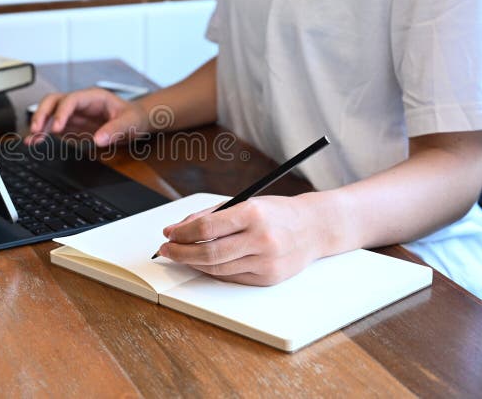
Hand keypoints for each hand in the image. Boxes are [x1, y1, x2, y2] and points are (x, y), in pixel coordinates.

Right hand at [25, 88, 149, 146]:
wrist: (135, 121)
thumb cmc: (133, 117)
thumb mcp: (130, 122)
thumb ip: (116, 129)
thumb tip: (99, 139)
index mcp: (93, 97)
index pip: (71, 100)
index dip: (61, 112)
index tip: (58, 128)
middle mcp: (79, 103)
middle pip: (53, 101)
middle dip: (42, 114)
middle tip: (36, 130)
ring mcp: (73, 114)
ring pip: (49, 113)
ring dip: (39, 125)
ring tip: (32, 139)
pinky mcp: (71, 125)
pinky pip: (53, 127)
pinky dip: (43, 134)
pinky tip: (35, 142)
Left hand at [156, 194, 328, 285]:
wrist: (315, 228)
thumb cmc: (276, 213)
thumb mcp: (245, 203)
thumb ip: (210, 216)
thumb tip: (177, 229)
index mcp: (253, 213)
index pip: (207, 227)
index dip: (182, 233)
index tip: (169, 233)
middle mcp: (261, 239)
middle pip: (209, 252)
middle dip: (181, 252)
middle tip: (166, 249)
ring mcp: (266, 261)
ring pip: (218, 268)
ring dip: (193, 263)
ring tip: (180, 255)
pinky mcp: (268, 278)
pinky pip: (231, 277)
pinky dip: (212, 271)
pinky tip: (202, 264)